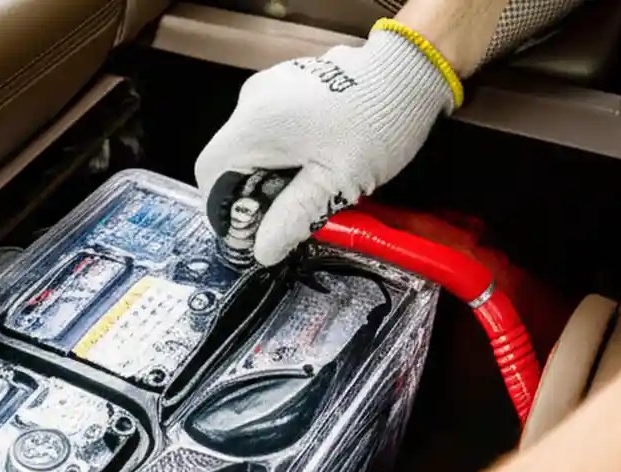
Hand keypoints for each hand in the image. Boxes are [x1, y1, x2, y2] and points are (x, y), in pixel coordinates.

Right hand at [196, 25, 459, 265]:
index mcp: (255, 125)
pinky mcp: (288, 82)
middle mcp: (252, 100)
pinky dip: (282, 148)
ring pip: (250, 143)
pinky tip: (316, 156)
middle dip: (251, 192)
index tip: (254, 230)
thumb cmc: (376, 126)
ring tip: (310, 184)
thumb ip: (294, 217)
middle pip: (229, 159)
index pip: (210, 173)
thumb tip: (262, 251)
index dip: (224, 209)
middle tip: (291, 213)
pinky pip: (270, 124)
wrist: (410, 70)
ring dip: (269, 170)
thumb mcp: (337, 182)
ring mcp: (269, 86)